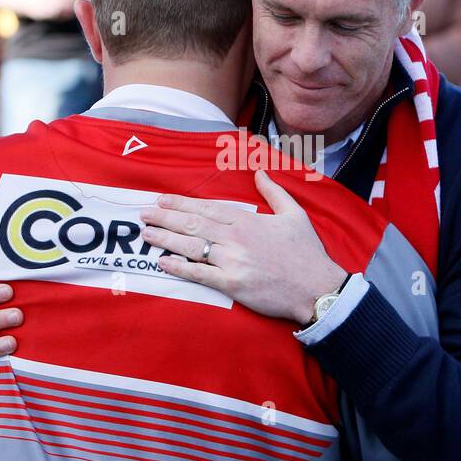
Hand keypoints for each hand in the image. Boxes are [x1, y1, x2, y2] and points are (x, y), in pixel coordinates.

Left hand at [140, 169, 347, 327]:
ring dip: (165, 239)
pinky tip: (163, 262)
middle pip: (192, 224)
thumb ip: (274, 192)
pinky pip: (199, 274)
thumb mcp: (294, 214)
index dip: (181, 204)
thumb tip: (261, 172)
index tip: (162, 200)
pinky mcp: (232, 284)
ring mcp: (232, 261)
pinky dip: (179, 267)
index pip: (206, 208)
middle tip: (144, 214)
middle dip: (165, 218)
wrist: (316, 288)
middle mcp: (235, 238)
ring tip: (147, 235)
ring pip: (191, 246)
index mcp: (247, 220)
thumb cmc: (306, 253)